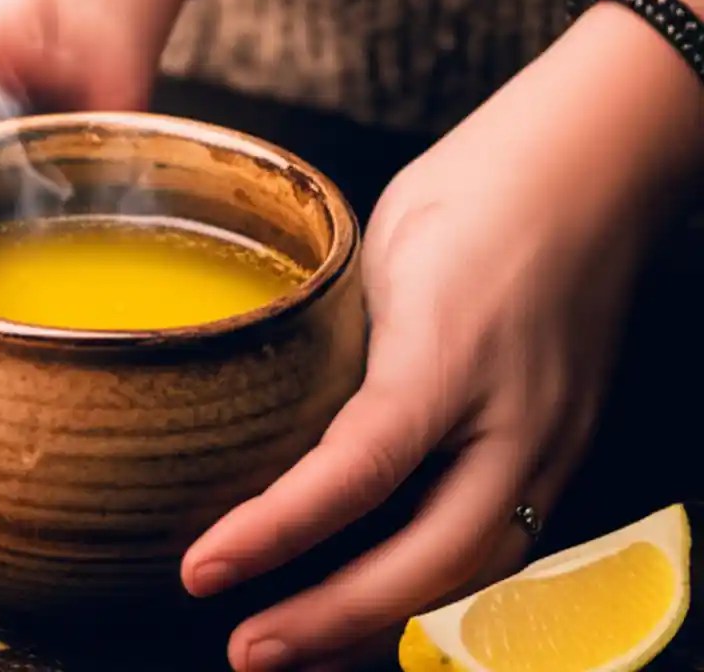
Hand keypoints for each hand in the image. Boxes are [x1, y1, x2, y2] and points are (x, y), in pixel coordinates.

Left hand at [180, 0, 701, 667]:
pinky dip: (432, 596)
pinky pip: (498, 549)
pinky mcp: (560, 451)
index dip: (276, 531)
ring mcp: (551, 442)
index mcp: (450, 352)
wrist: (587, 166)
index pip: (358, 468)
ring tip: (301, 657)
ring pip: (472, 575)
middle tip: (246, 652)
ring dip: (383, 627)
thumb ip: (333, 346)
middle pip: (432, 558)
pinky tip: (380, 613)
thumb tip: (265, 414)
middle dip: (334, 621)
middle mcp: (514, 416)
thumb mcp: (374, 253)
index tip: (201, 572)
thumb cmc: (472, 192)